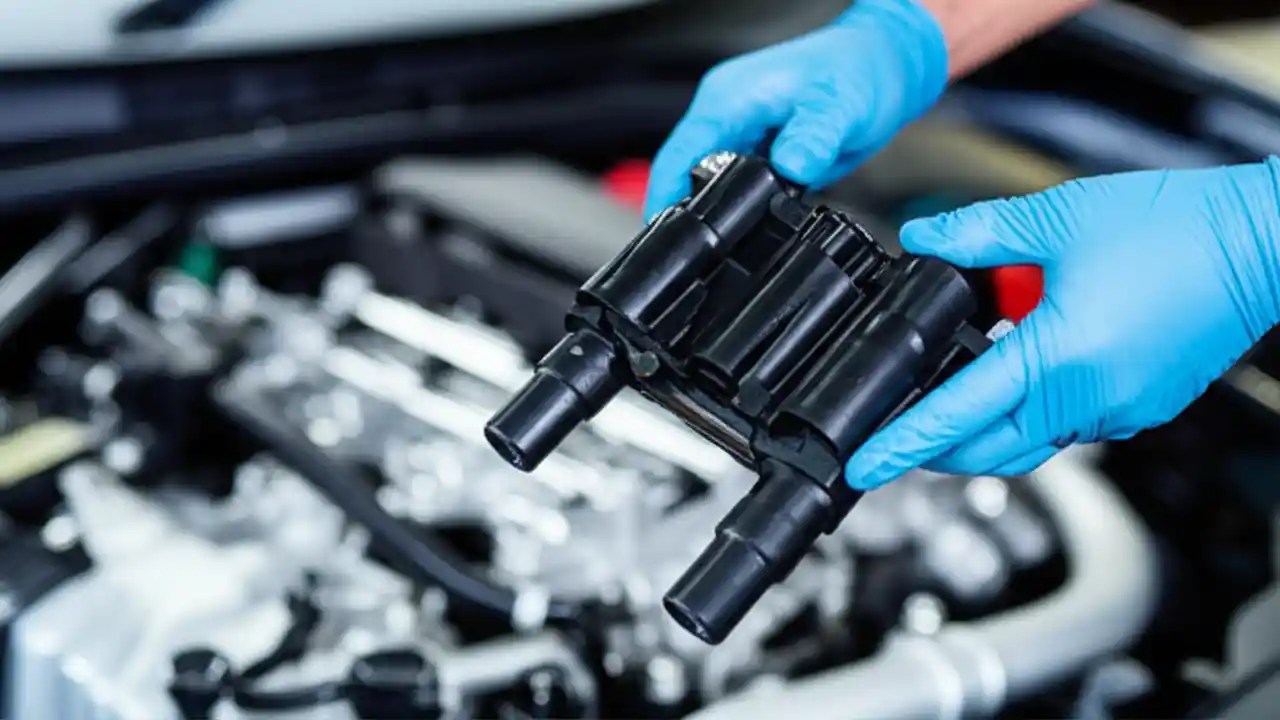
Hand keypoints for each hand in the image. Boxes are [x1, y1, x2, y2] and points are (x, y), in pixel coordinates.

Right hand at [642, 0, 947, 219]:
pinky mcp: (758, 147)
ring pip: (709, 181)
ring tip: (722, 245)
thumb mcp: (840, 107)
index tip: (662, 236)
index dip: (663, 197)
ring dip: (715, 209)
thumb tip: (790, 168)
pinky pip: (736, 181)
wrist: (885, 65)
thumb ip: (813, 138)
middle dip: (685, 212)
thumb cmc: (860, 72)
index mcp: (729, 100)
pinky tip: (750, 224)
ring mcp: (740, 132)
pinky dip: (740, 203)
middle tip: (696, 255)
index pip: (679, 154)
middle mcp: (726, 114)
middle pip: (685, 172)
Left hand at [846, 159, 1279, 487]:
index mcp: (1058, 358)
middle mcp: (1089, 399)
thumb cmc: (1175, 227)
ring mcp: (1120, 409)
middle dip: (937, 450)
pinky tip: (1018, 376)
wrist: (1265, 239)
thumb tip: (922, 239)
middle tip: (896, 438)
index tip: (864, 464)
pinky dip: (1033, 412)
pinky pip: (1072, 426)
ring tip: (947, 403)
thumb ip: (978, 235)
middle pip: (990, 450)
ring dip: (986, 432)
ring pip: (1031, 443)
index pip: (958, 414)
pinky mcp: (1143, 405)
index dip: (904, 443)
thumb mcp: (1058, 219)